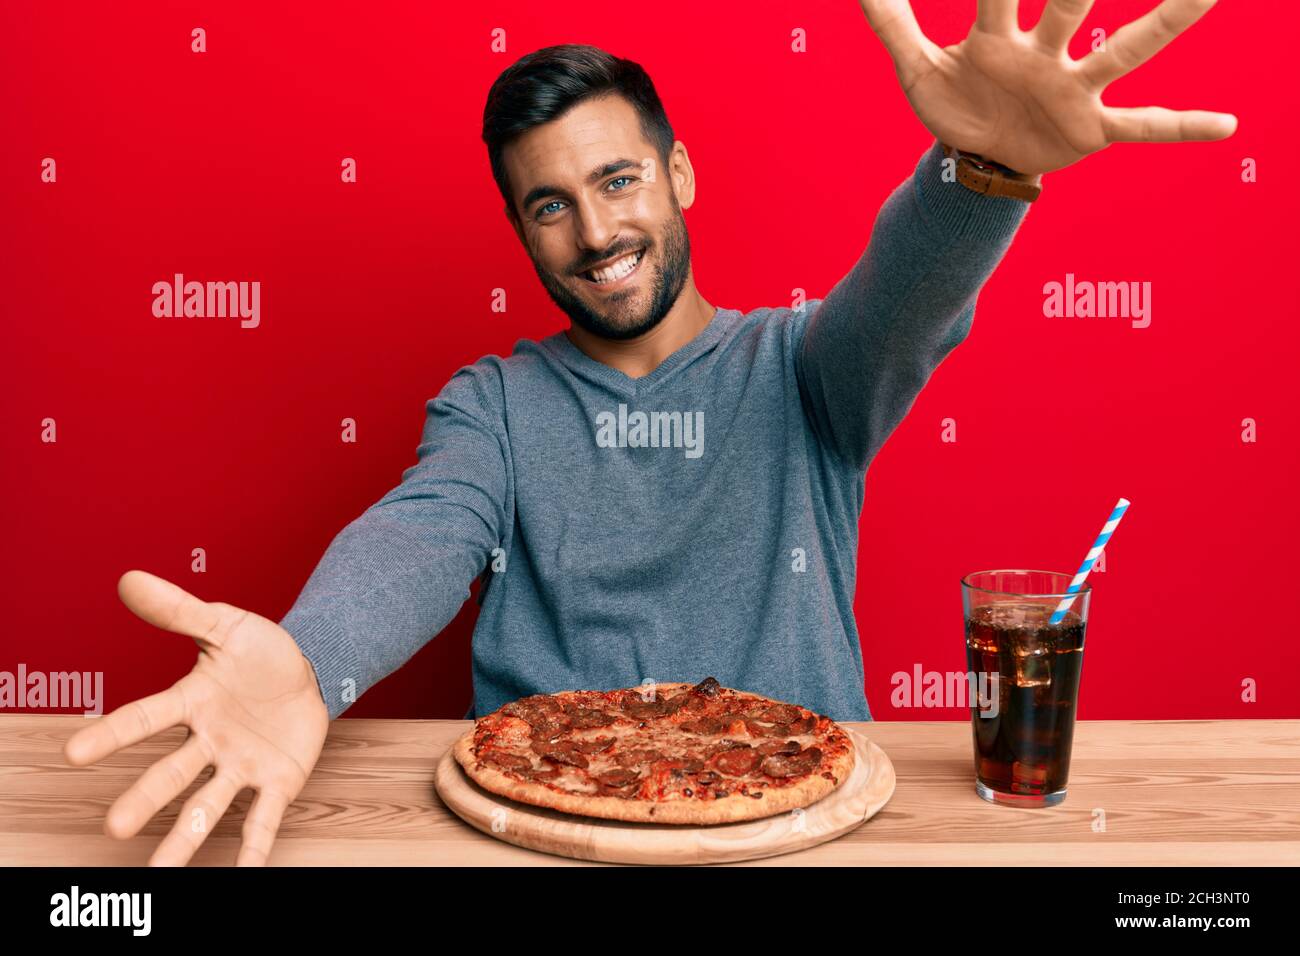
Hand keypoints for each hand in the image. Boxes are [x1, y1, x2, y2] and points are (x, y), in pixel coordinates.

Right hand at [64, 570, 329, 865]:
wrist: (315, 665)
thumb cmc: (262, 650)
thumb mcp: (225, 625)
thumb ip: (180, 611)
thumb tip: (129, 579)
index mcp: (192, 703)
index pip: (147, 718)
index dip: (113, 735)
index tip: (74, 754)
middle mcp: (209, 742)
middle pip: (172, 774)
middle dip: (145, 800)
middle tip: (115, 827)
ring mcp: (241, 765)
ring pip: (207, 807)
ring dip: (185, 838)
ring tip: (159, 873)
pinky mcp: (276, 781)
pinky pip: (263, 818)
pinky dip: (255, 847)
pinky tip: (246, 872)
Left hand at [857, 0, 1237, 174]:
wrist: (978, 158)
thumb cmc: (955, 102)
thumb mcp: (917, 69)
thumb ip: (892, 24)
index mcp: (997, 36)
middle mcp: (1044, 52)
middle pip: (1069, 3)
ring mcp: (1073, 87)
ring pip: (1126, 49)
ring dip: (1166, 22)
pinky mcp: (1091, 128)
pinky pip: (1143, 125)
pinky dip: (1181, 128)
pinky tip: (1227, 126)